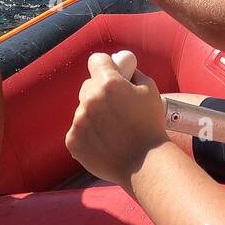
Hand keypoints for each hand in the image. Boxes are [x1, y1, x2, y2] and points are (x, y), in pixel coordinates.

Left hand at [66, 51, 166, 188]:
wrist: (145, 163)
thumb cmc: (151, 126)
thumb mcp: (150, 90)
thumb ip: (132, 74)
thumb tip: (122, 67)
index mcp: (109, 83)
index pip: (96, 60)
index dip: (105, 66)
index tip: (110, 73)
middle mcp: (90, 99)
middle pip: (88, 86)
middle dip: (99, 92)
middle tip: (115, 107)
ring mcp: (79, 121)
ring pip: (83, 110)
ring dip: (93, 115)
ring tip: (113, 130)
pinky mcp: (73, 140)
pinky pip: (77, 130)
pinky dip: (88, 134)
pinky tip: (105, 142)